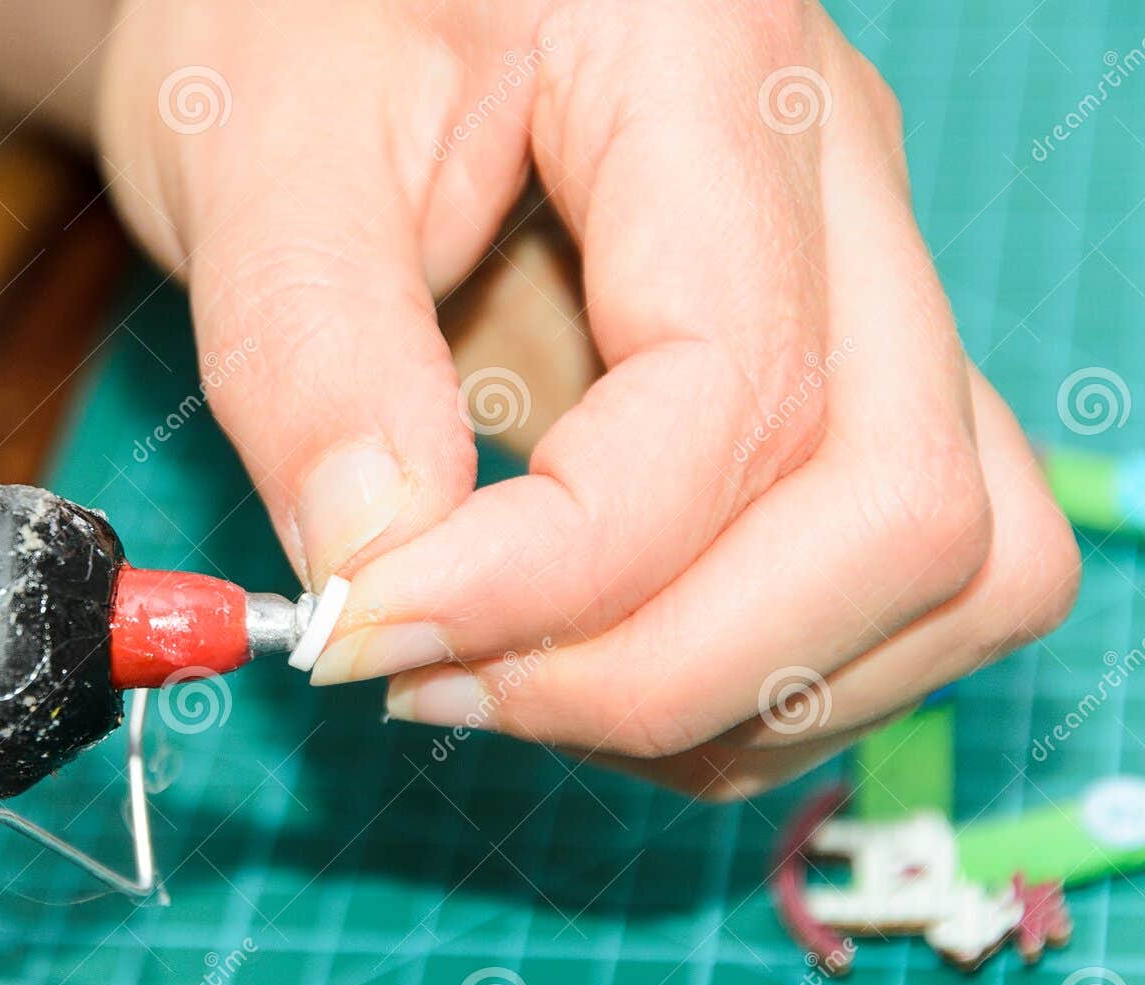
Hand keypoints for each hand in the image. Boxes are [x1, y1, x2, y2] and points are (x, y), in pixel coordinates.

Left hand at [97, 0, 1078, 796]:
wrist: (326, 14)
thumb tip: (380, 578)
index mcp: (706, 67)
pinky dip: (753, 679)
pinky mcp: (831, 376)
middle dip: (671, 669)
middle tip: (446, 682)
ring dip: (735, 690)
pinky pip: (892, 589)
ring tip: (514, 679)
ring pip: (951, 571)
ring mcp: (856, 285)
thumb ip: (312, 359)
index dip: (557, 574)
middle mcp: (836, 177)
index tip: (369, 631)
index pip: (733, 396)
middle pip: (903, 513)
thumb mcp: (259, 156)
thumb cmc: (292, 35)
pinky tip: (588, 657)